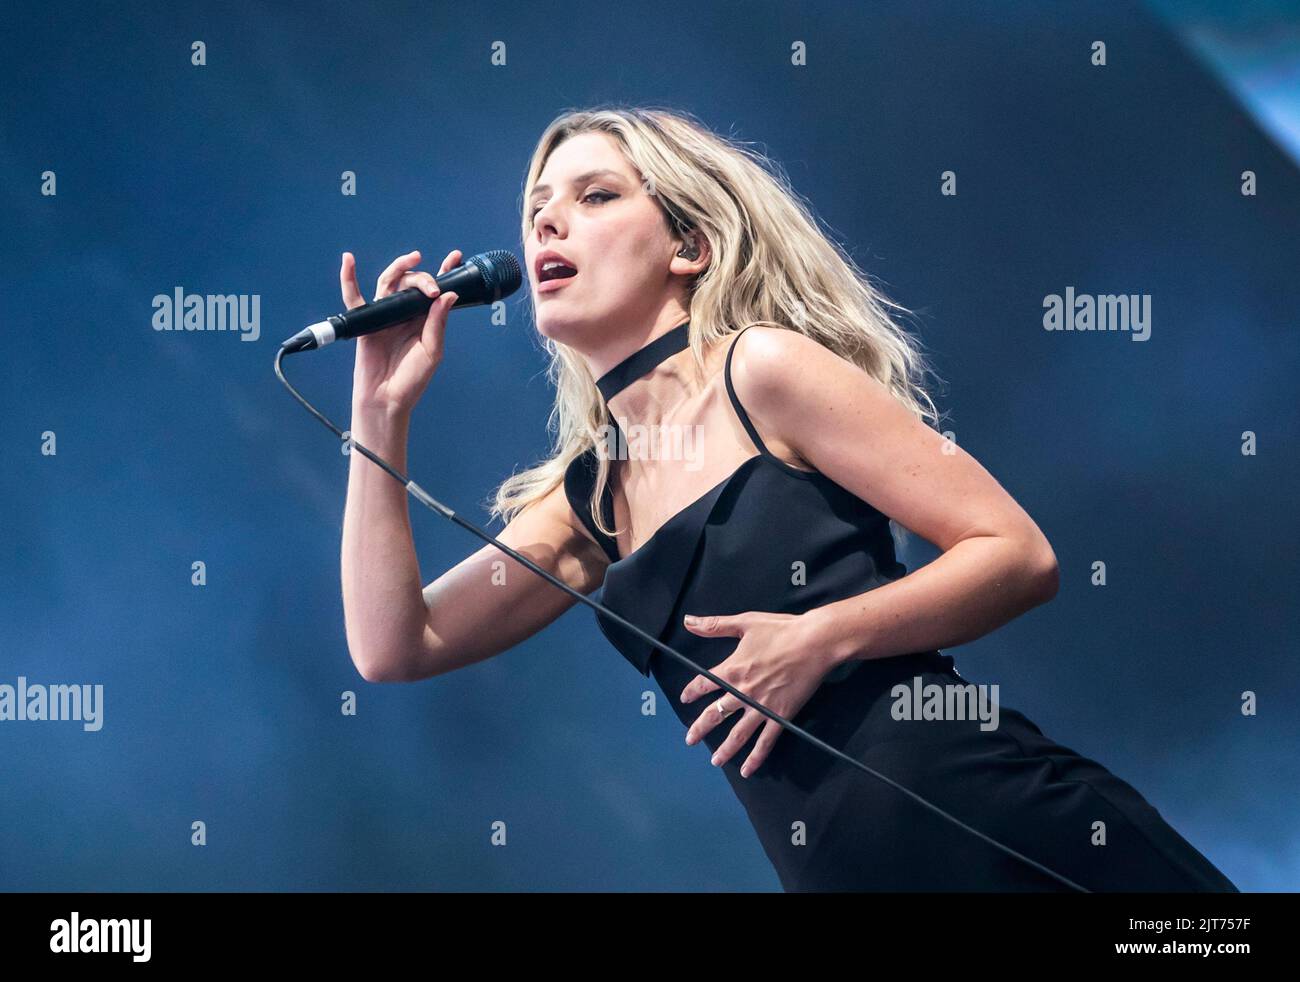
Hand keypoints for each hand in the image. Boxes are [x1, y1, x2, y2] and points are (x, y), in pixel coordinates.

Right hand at [343, 248, 461, 414]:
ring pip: (389, 282)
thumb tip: (448, 295)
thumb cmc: (412, 380)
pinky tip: (348, 260)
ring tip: (411, 258)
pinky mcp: (365, 321)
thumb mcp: (432, 351)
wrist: (387, 399)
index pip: (436, 290)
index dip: (445, 272)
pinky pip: (354, 297)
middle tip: (432, 290)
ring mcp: (385, 315)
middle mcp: (406, 313)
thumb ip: (438, 323)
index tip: (455, 257)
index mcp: (425, 319)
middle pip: (412, 282)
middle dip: (424, 279)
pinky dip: (348, 278)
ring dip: (399, 266)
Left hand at [679, 610, 838, 777]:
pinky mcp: (781, 715)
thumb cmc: (781, 629)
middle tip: (690, 740)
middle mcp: (743, 692)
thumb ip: (714, 625)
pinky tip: (748, 769)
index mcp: (732, 669)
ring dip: (725, 749)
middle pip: (715, 714)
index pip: (704, 683)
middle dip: (700, 728)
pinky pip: (766, 741)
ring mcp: (762, 707)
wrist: (815, 642)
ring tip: (715, 762)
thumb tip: (688, 621)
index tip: (685, 698)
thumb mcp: (745, 622)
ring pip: (738, 734)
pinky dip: (756, 757)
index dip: (692, 691)